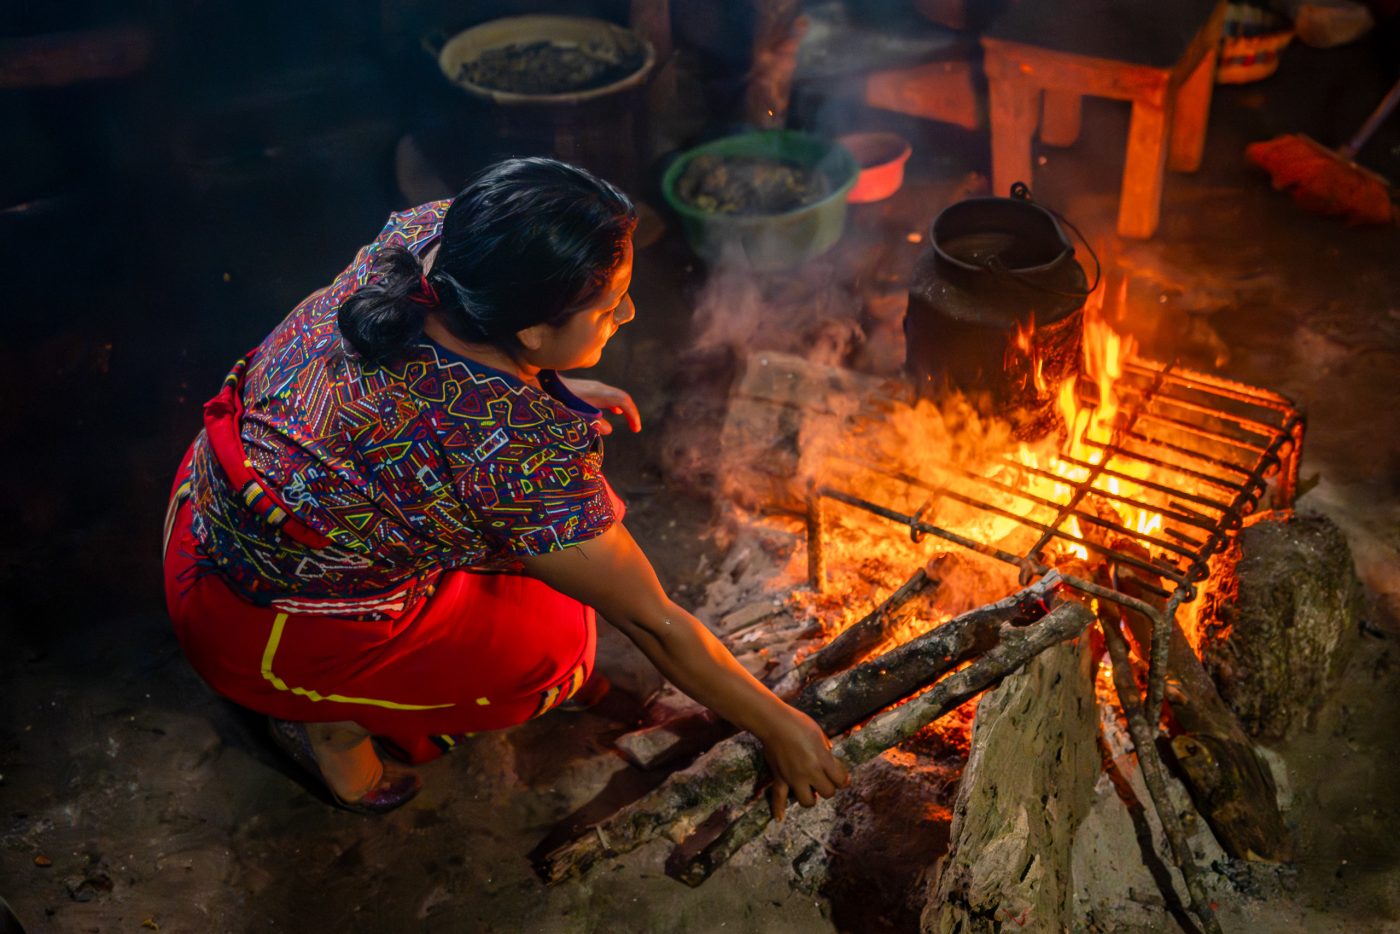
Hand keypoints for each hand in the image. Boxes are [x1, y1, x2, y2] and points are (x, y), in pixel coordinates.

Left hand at [559, 378, 641, 434]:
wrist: (543, 383)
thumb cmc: (558, 400)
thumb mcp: (575, 415)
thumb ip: (593, 424)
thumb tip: (609, 429)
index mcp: (599, 393)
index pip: (624, 401)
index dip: (633, 414)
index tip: (636, 429)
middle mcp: (599, 388)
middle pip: (622, 398)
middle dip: (631, 413)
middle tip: (635, 428)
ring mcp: (593, 387)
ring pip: (615, 396)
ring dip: (624, 408)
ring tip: (628, 421)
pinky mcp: (587, 389)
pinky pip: (608, 396)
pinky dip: (615, 405)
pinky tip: (614, 412)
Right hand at [757, 707, 849, 821]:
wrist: (773, 723)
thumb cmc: (798, 723)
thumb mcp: (819, 734)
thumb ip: (826, 750)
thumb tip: (828, 758)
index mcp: (822, 759)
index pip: (841, 780)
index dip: (843, 778)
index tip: (840, 774)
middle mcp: (810, 772)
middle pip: (828, 792)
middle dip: (829, 786)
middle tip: (825, 778)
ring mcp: (794, 778)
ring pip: (807, 801)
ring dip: (811, 797)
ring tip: (811, 789)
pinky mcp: (780, 778)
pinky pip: (778, 798)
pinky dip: (778, 809)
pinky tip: (779, 819)